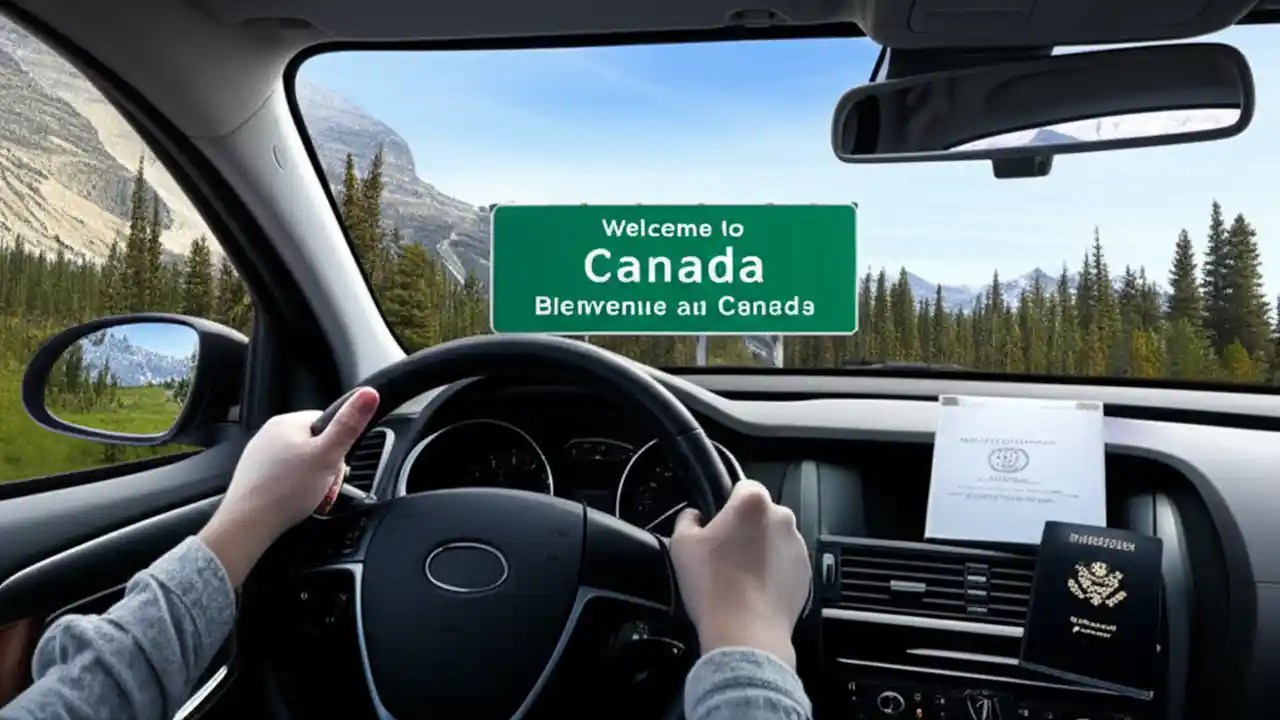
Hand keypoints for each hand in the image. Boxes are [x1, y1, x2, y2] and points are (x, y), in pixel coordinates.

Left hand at [199, 387, 379, 585]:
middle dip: (325, 466)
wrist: (247, 525)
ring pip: (301, 461)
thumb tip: (369, 393)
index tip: (335, 465)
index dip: (338, 446)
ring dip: (311, 478)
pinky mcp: (254, 474)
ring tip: (308, 496)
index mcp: (288, 421)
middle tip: (323, 485)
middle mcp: (270, 432)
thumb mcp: (327, 456)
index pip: (327, 422)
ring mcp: (259, 454)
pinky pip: (285, 475)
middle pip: (315, 443)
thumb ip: (349, 425)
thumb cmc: (286, 491)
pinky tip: (292, 500)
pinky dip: (293, 487)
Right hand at [670, 479, 810, 668]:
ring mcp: (799, 546)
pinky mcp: (806, 573)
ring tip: (738, 576)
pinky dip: (773, 571)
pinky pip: (785, 563)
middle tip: (723, 554)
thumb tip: (695, 516)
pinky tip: (753, 590)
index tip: (715, 525)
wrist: (746, 633)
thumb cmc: (712, 586)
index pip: (741, 485)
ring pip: (774, 538)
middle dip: (744, 528)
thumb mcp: (681, 544)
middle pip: (760, 513)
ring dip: (760, 549)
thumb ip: (687, 518)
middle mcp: (782, 518)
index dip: (725, 504)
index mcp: (753, 502)